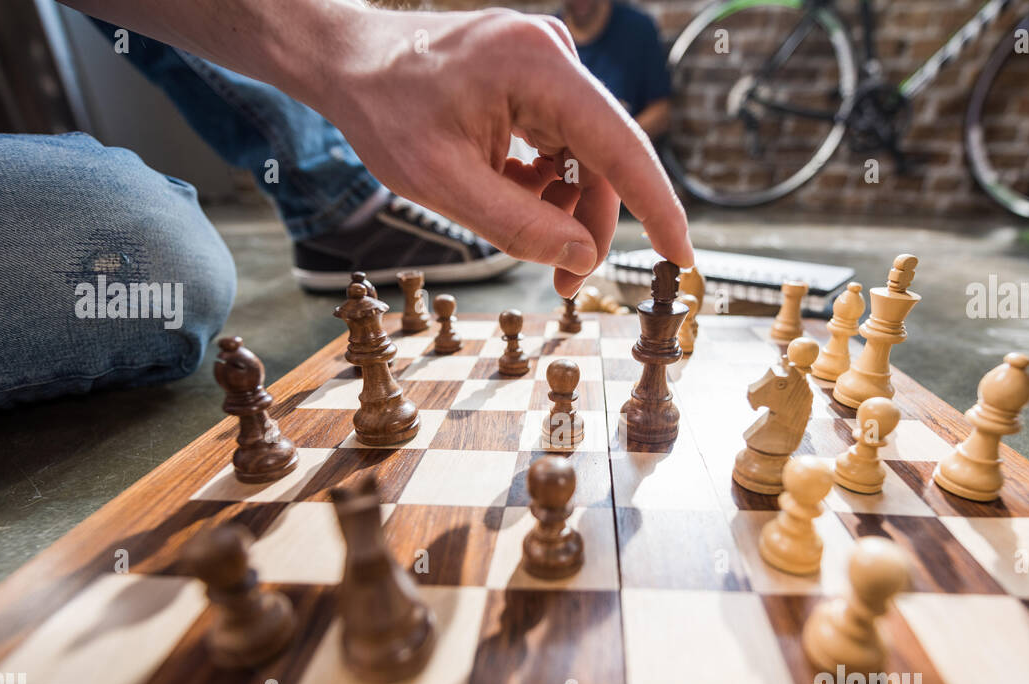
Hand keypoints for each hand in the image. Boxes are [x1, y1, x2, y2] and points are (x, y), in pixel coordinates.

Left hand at [312, 6, 692, 296]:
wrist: (347, 62)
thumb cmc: (384, 112)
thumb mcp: (444, 185)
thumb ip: (519, 227)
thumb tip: (585, 258)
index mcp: (538, 68)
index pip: (622, 148)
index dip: (658, 209)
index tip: (681, 258)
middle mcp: (553, 55)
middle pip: (603, 158)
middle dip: (588, 223)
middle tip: (568, 283)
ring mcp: (546, 62)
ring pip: (583, 153)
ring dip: (562, 203)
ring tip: (516, 230)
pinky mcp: (534, 76)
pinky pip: (560, 140)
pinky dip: (543, 179)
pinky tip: (506, 192)